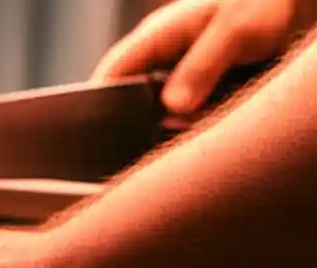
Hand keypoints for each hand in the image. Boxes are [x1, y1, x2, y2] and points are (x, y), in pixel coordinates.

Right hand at [92, 0, 316, 113]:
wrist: (289, 3)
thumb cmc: (262, 2)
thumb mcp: (234, 31)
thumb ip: (201, 67)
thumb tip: (173, 107)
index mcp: (157, 35)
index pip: (112, 72)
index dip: (102, 102)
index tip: (109, 131)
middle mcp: (162, 57)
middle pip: (135, 100)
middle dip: (152, 120)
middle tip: (181, 124)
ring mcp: (179, 74)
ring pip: (165, 112)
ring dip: (186, 121)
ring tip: (211, 112)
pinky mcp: (199, 88)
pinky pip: (189, 114)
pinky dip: (201, 120)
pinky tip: (219, 113)